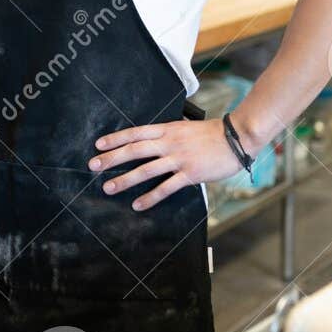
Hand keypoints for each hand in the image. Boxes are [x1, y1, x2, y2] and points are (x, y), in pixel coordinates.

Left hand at [88, 119, 246, 209]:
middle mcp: (170, 142)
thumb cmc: (212, 133)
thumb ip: (169, 134)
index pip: (136, 132)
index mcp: (168, 129)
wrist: (237, 138)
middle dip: (112, 158)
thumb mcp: (186, 126)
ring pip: (146, 169)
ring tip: (109, 187)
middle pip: (135, 150)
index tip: (99, 144)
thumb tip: (153, 140)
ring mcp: (179, 158)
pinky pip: (166, 187)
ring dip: (125, 179)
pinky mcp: (190, 174)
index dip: (116, 138)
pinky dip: (150, 196)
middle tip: (94, 165)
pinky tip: (138, 204)